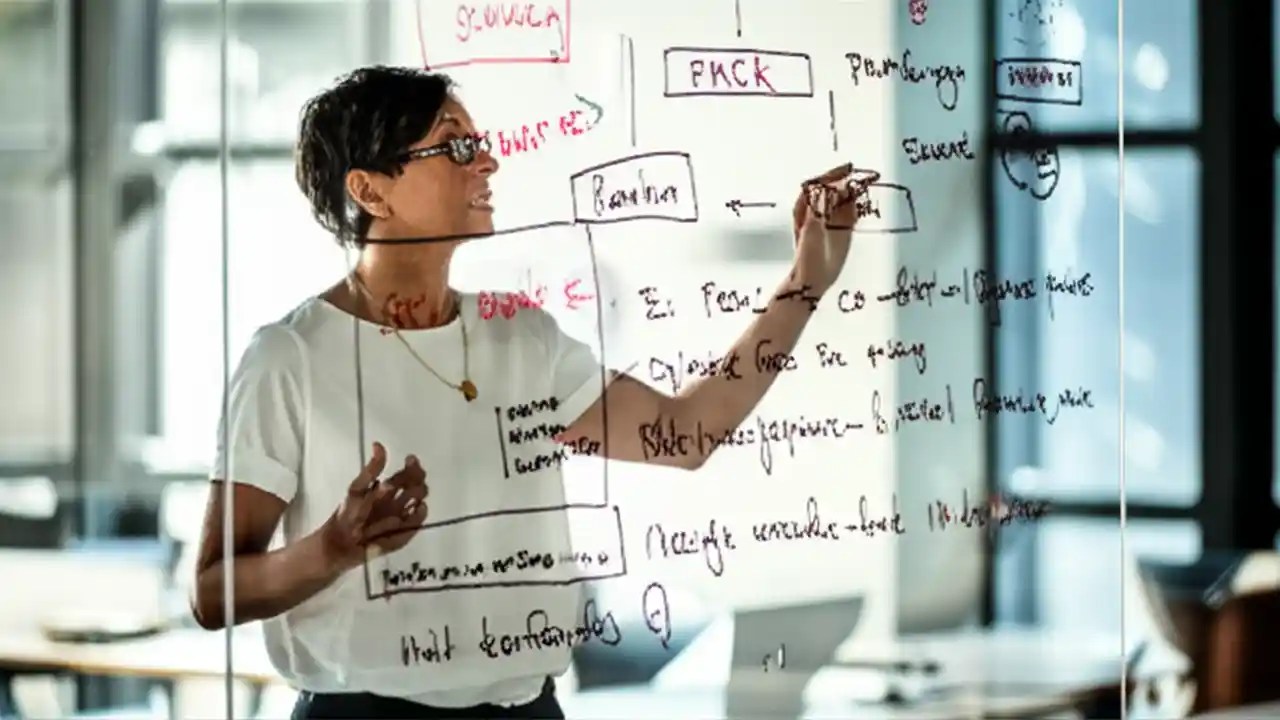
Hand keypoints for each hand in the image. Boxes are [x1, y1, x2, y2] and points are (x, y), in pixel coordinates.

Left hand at [321, 441, 428, 569]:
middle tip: (412, 478)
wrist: (341, 542)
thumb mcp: (357, 488)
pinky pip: (417, 522)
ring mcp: (402, 517)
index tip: (411, 460)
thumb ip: (372, 469)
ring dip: (420, 494)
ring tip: (412, 493)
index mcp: (388, 488)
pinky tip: (417, 508)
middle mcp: (398, 501)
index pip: (407, 473)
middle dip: (418, 479)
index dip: (412, 465)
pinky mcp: (404, 532)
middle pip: (418, 485)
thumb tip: (378, 444)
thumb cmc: (347, 514)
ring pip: (420, 501)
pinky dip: (419, 514)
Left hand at [790, 163, 877, 295]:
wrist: (814, 278)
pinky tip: (863, 206)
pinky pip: (852, 212)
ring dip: (854, 193)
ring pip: (844, 199)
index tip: (848, 169)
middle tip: (862, 179)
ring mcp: (831, 218)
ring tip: (864, 189)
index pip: (820, 183)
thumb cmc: (807, 254)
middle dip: (847, 182)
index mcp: (805, 206)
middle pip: (833, 189)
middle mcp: (818, 210)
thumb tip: (832, 186)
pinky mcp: (843, 228)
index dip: (833, 175)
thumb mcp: (812, 227)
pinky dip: (857, 207)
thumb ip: (822, 206)